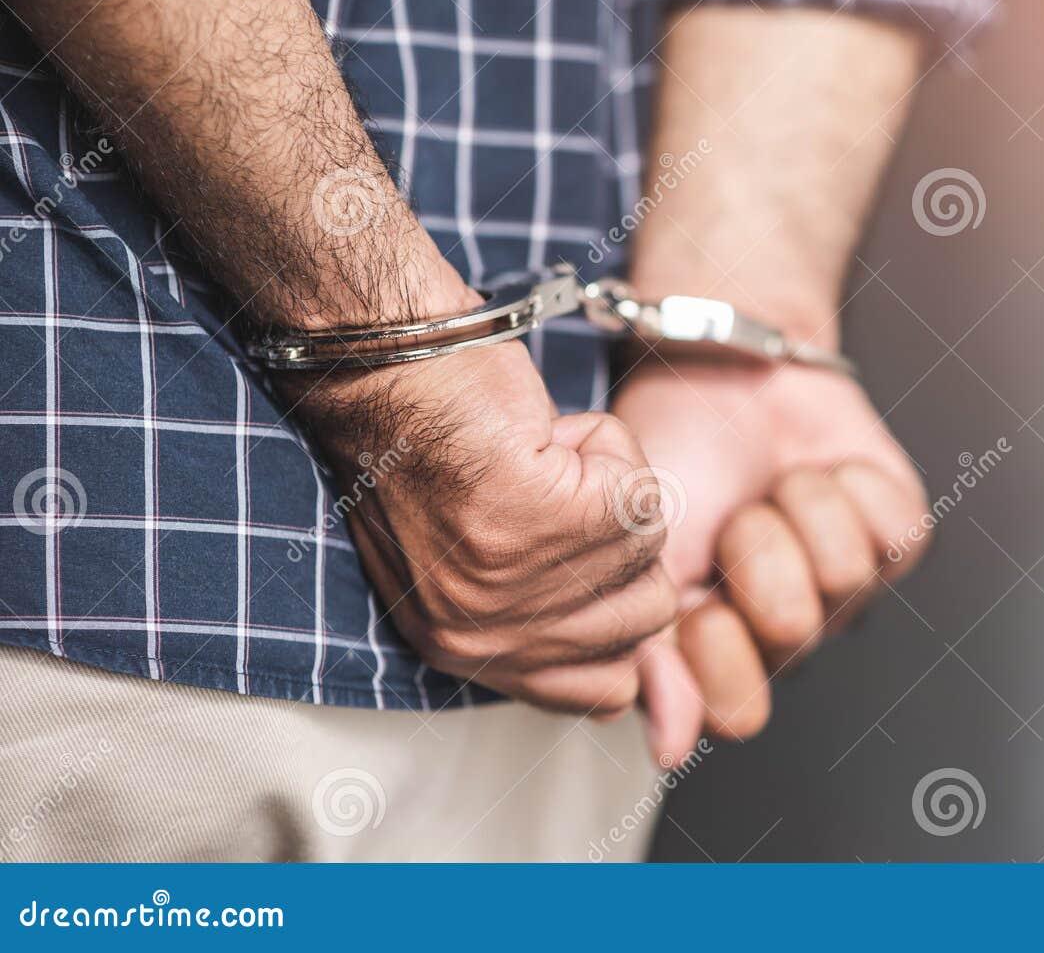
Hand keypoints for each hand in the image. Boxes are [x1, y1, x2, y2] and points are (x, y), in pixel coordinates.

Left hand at [286, 340, 676, 714]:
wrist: (384, 363)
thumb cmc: (419, 436)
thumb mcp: (463, 555)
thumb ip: (530, 605)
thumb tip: (616, 632)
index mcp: (461, 647)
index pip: (599, 689)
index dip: (616, 619)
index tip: (596, 564)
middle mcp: (488, 634)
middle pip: (644, 618)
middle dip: (621, 544)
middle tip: (558, 493)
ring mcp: (523, 582)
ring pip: (649, 548)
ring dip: (614, 491)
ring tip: (544, 460)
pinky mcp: (559, 518)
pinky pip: (642, 494)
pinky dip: (608, 448)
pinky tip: (546, 437)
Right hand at [611, 356, 930, 756]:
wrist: (722, 369)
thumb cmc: (674, 452)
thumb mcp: (634, 556)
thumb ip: (649, 657)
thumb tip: (668, 747)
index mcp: (716, 648)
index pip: (739, 711)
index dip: (716, 646)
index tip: (691, 590)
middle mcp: (785, 629)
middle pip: (794, 633)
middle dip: (755, 555)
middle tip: (735, 521)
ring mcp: (845, 586)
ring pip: (845, 577)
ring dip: (797, 509)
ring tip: (773, 487)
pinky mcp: (896, 534)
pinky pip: (894, 534)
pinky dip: (851, 483)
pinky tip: (824, 470)